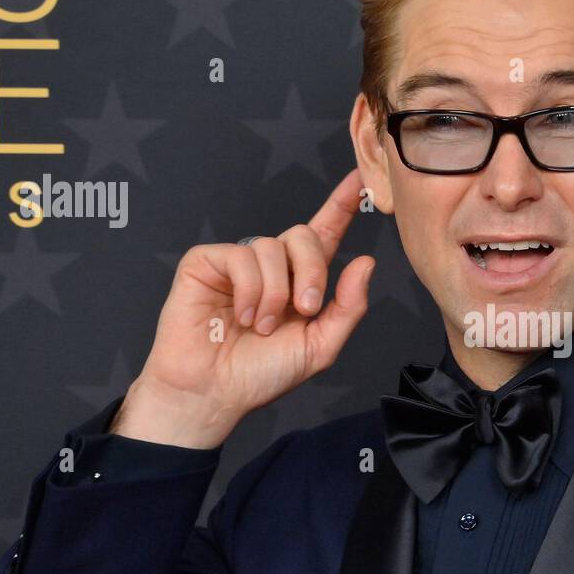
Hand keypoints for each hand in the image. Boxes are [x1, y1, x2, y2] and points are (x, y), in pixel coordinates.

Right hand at [111, 168, 374, 447]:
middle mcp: (270, 267)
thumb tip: (366, 262)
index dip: (342, 206)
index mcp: (300, 281)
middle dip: (311, 272)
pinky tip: (243, 316)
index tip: (362, 181)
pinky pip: (241, 255)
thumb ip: (348, 306)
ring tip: (262, 325)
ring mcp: (237, 262)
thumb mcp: (319, 346)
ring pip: (272, 246)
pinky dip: (250, 289)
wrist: (214, 393)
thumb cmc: (261, 375)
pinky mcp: (206, 262)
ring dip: (276, 292)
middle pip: (304, 235)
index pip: (325, 234)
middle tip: (303, 310)